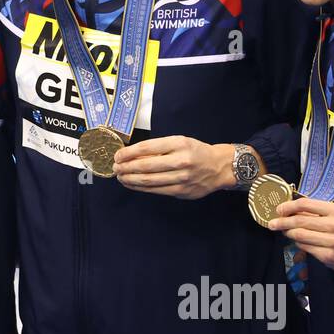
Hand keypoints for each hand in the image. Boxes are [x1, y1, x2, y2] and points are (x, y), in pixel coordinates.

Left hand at [111, 136, 234, 199]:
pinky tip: (132, 184)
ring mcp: (182, 178)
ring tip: (120, 177)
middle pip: (146, 166)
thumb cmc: (195, 152)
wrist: (219, 167)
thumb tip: (131, 154)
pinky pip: (156, 190)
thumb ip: (158, 148)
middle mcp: (181, 160)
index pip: (148, 147)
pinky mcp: (182, 192)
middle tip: (115, 168)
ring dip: (130, 179)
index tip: (117, 155)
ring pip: (149, 180)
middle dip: (126, 167)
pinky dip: (141, 188)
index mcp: (179, 144)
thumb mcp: (179, 142)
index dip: (129, 153)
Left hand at [268, 198, 333, 278]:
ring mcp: (331, 242)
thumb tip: (294, 211)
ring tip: (284, 232)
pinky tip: (298, 242)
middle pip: (299, 221)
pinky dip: (299, 245)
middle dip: (282, 222)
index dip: (288, 206)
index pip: (305, 204)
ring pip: (300, 235)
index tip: (279, 209)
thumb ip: (320, 213)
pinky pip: (306, 248)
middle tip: (272, 223)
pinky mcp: (328, 256)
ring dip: (288, 233)